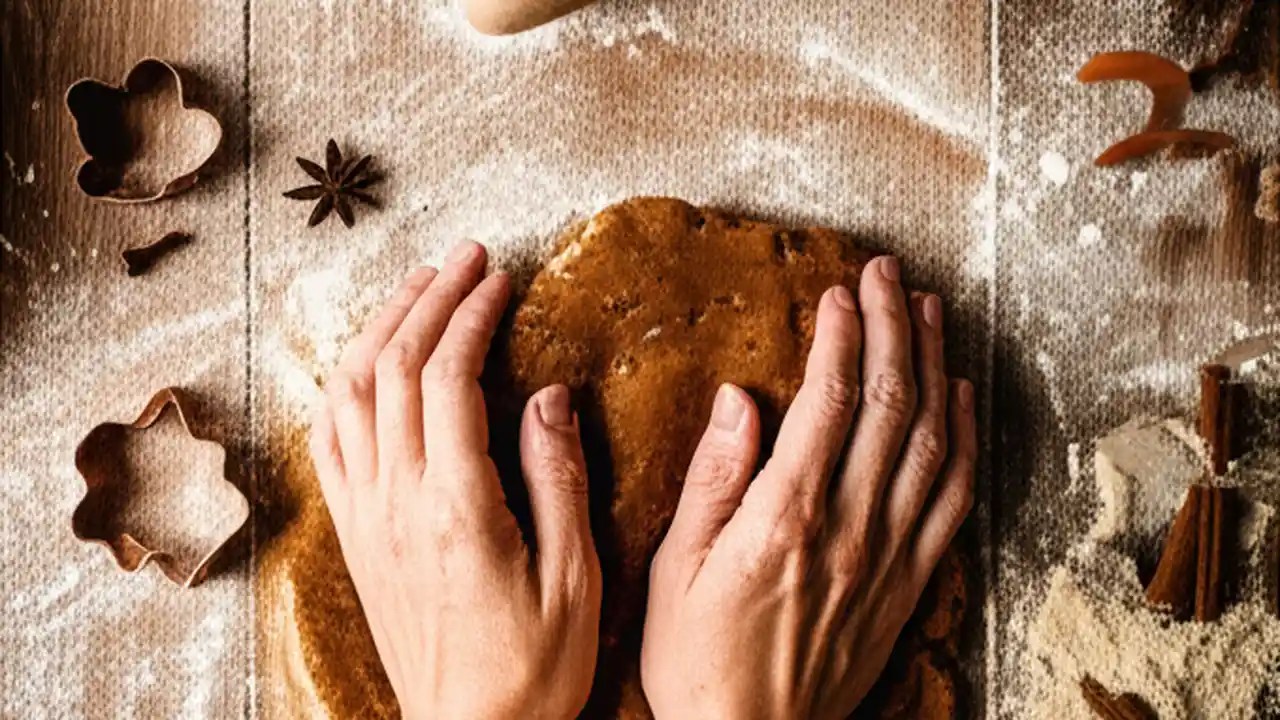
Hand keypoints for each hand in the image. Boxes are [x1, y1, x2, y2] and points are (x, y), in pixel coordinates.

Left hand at [309, 241, 601, 719]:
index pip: (447, 379)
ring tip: (418, 289)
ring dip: (380, 329)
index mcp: (455, 508)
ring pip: (349, 394)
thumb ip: (557, 478)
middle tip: (464, 258)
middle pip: (392, 368)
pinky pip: (329, 440)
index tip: (498, 278)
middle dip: (428, 299)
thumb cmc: (532, 667)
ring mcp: (364, 516)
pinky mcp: (353, 533)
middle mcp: (396, 502)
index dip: (470, 315)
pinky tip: (368, 363)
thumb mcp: (573, 576)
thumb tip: (549, 397)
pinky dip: (345, 385)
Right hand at [641, 256, 975, 718]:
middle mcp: (849, 528)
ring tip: (932, 311)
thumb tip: (736, 401)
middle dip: (894, 327)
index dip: (840, 335)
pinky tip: (960, 397)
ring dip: (936, 367)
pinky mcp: (910, 582)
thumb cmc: (699, 660)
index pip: (829, 401)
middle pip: (891, 404)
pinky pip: (952, 498)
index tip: (838, 291)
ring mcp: (889, 555)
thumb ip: (713, 480)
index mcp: (786, 518)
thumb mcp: (677, 568)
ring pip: (932, 440)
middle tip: (890, 274)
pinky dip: (964, 439)